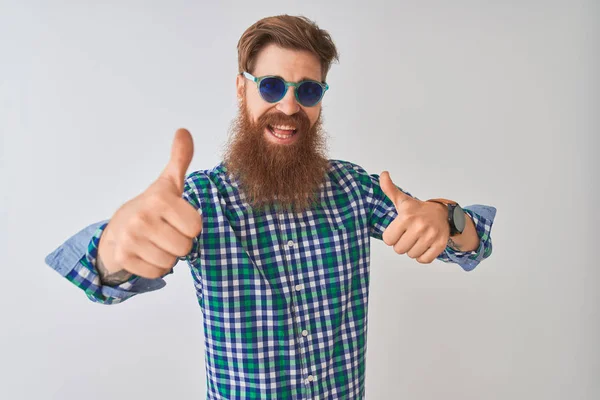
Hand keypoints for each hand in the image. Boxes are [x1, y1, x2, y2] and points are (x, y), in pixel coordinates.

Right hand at [98, 129, 202, 278]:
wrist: (117, 229)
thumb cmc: (151, 207)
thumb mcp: (168, 183)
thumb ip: (180, 159)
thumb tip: (183, 132)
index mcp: (160, 199)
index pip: (196, 227)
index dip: (190, 225)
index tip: (178, 218)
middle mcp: (143, 218)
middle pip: (185, 247)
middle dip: (180, 242)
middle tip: (166, 232)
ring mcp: (131, 239)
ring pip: (171, 262)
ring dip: (168, 255)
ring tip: (156, 241)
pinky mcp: (124, 258)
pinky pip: (157, 272)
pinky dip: (155, 267)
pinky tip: (146, 252)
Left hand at [379, 171, 448, 263]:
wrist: (442, 214)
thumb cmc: (418, 210)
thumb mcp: (402, 200)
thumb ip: (389, 189)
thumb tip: (383, 174)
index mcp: (406, 216)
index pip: (388, 240)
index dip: (392, 236)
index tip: (398, 229)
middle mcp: (419, 226)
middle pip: (399, 249)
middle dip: (402, 244)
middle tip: (408, 234)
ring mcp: (431, 236)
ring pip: (411, 255)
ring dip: (412, 249)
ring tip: (417, 238)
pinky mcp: (440, 245)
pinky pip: (424, 260)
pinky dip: (422, 256)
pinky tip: (424, 245)